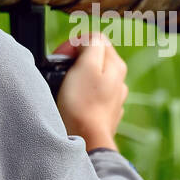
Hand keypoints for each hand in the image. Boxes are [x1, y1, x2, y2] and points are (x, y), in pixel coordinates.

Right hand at [53, 33, 127, 151]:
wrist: (87, 140)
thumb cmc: (83, 104)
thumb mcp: (85, 65)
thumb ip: (90, 44)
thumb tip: (87, 41)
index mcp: (116, 65)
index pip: (94, 39)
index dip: (74, 45)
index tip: (61, 57)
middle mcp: (119, 80)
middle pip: (94, 58)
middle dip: (75, 61)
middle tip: (60, 72)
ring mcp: (113, 98)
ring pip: (92, 78)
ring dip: (77, 79)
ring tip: (65, 89)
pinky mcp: (104, 113)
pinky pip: (90, 96)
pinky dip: (81, 96)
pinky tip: (73, 103)